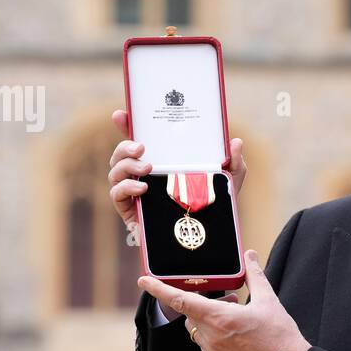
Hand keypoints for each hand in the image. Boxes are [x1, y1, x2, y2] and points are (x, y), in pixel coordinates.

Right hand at [108, 108, 247, 229]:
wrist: (207, 235)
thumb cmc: (214, 205)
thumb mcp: (228, 180)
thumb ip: (233, 161)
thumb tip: (235, 142)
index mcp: (161, 161)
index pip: (139, 140)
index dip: (127, 126)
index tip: (121, 115)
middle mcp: (143, 175)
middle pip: (120, 155)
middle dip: (124, 146)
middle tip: (141, 148)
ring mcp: (134, 193)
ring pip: (115, 172)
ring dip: (126, 166)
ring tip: (147, 167)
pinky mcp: (130, 211)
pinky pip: (116, 195)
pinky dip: (126, 188)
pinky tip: (143, 189)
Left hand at [136, 249, 310, 350]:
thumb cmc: (279, 336)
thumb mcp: (269, 301)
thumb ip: (255, 276)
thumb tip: (249, 256)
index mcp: (219, 318)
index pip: (180, 300)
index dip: (159, 289)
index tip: (143, 281)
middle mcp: (210, 337)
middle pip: (191, 315)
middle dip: (204, 306)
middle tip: (231, 303)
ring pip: (199, 332)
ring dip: (211, 323)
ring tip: (238, 322)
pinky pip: (208, 348)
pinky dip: (218, 339)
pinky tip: (240, 340)